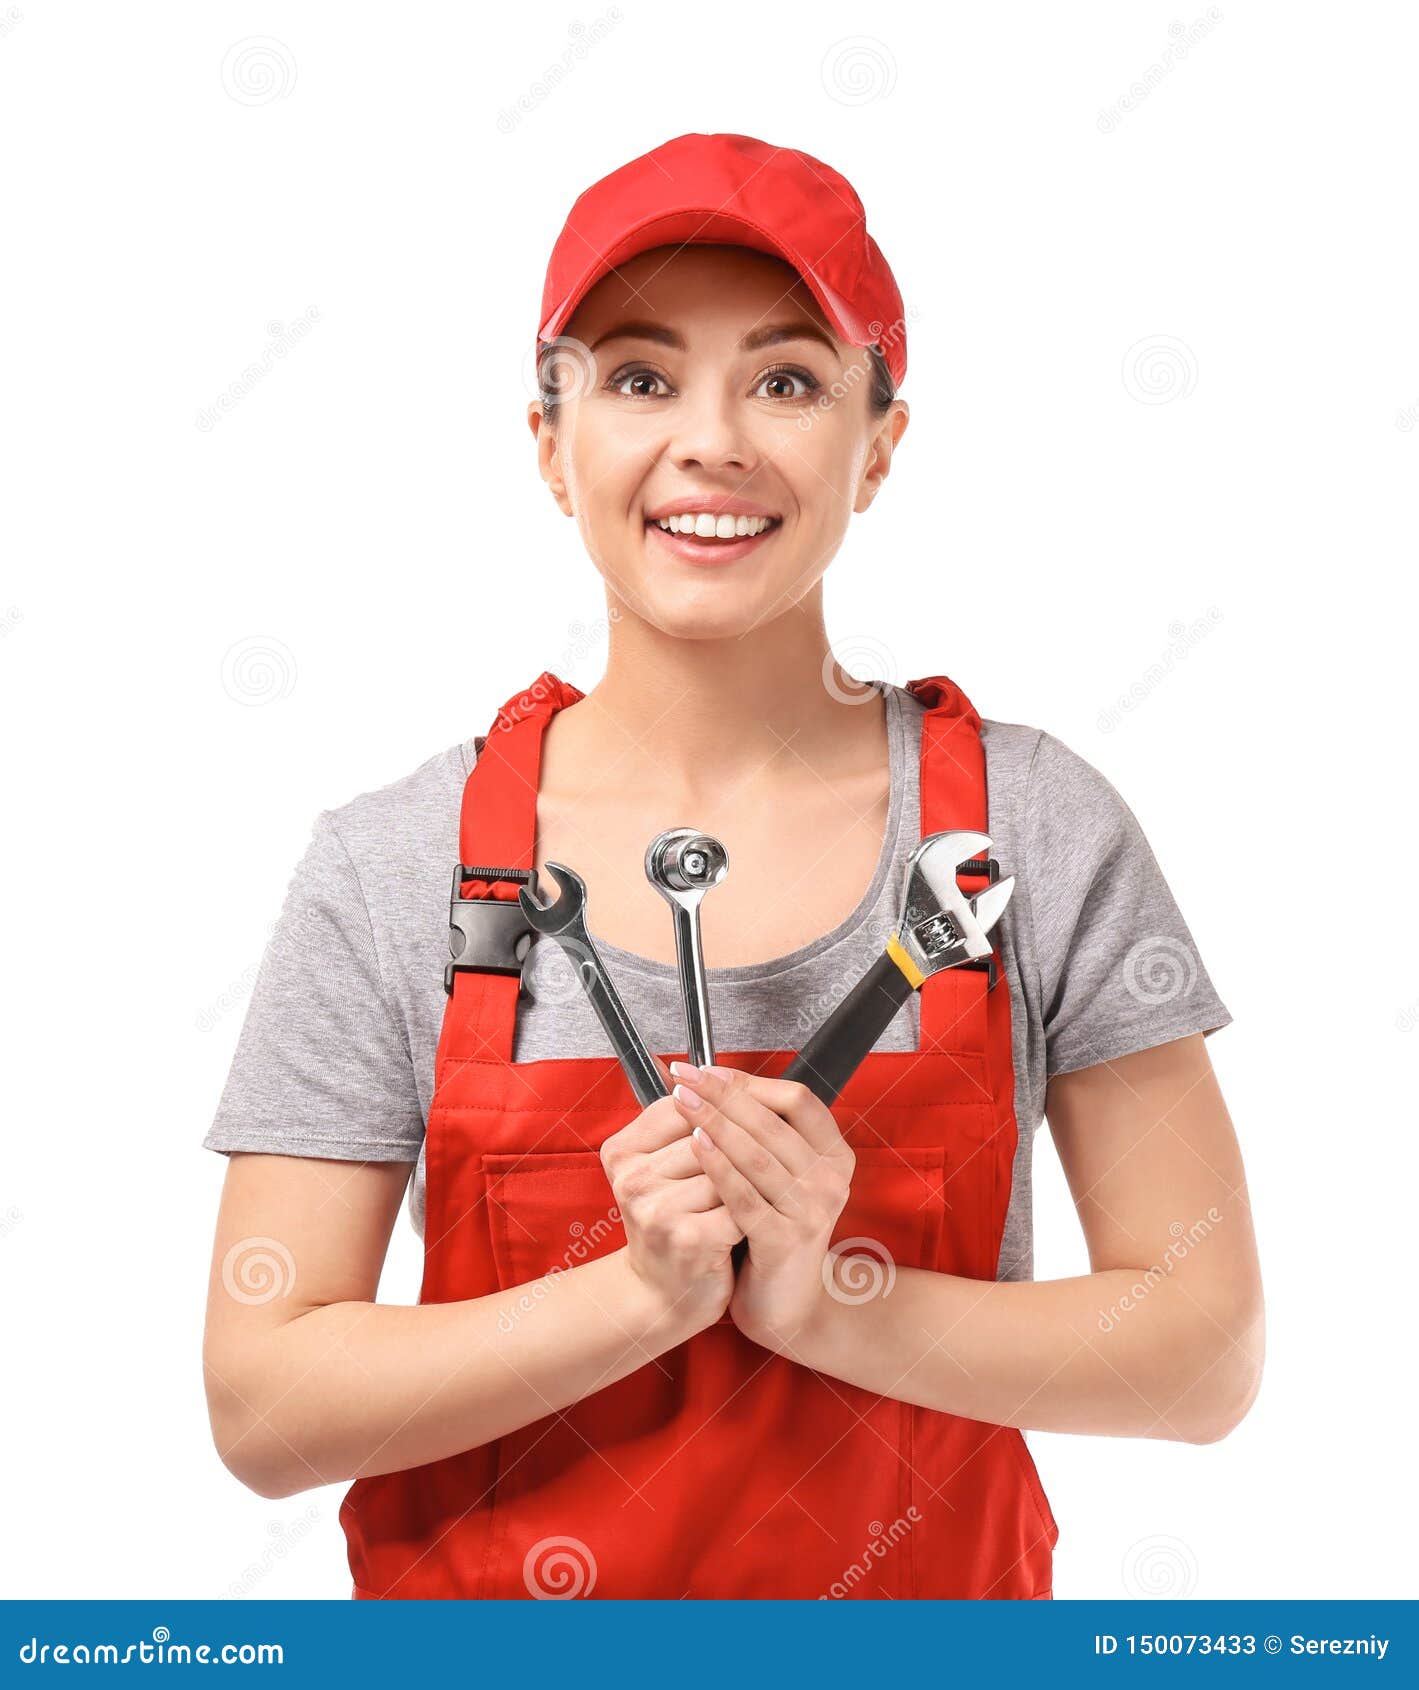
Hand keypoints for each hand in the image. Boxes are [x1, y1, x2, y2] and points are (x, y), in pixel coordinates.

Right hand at [600, 1095, 743, 1332]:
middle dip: (739, 1147)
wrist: (662, 1293)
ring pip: (728, 1169)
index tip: (740, 1120)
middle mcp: (632, 1178)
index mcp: (622, 1151)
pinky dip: (754, 1210)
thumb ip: (684, 1125)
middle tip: (760, 1162)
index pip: (680, 1105)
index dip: (720, 1108)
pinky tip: (755, 1219)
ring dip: (751, 1179)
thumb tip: (720, 1074)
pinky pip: (739, 1205)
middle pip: (708, 1134)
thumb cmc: (673, 1222)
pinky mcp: (687, 1238)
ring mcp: (656, 1209)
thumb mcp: (663, 1169)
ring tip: (758, 1190)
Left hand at [669, 1062, 854, 1352]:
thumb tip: (714, 1081)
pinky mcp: (786, 1240)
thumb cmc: (775, 1229)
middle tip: (685, 1077)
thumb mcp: (782, 1176)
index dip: (750, 1082)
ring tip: (683, 1101)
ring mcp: (811, 1210)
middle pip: (773, 1121)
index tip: (708, 1070)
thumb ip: (763, 1134)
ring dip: (716, 1122)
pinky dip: (718, 1166)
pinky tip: (694, 1145)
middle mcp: (831, 1179)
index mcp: (833, 1155)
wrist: (787, 1303)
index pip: (797, 1100)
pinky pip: (745, 1195)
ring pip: (758, 1154)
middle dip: (724, 1095)